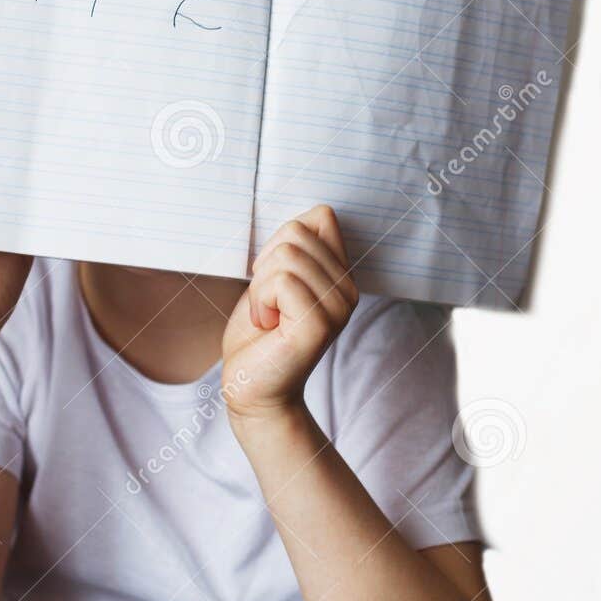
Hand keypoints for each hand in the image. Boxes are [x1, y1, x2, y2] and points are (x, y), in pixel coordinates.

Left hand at [222, 206, 358, 423]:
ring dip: (261, 287)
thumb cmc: (258, 335)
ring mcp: (337, 309)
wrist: (252, 388)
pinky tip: (269, 327)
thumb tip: (318, 212)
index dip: (283, 241)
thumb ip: (296, 249)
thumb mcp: (274, 279)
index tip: (275, 280)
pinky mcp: (319, 325)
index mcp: (341, 275)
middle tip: (269, 304)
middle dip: (266, 266)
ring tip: (269, 317)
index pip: (320, 217)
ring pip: (287, 257)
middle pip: (297, 234)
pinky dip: (261, 301)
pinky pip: (281, 282)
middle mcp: (348, 291)